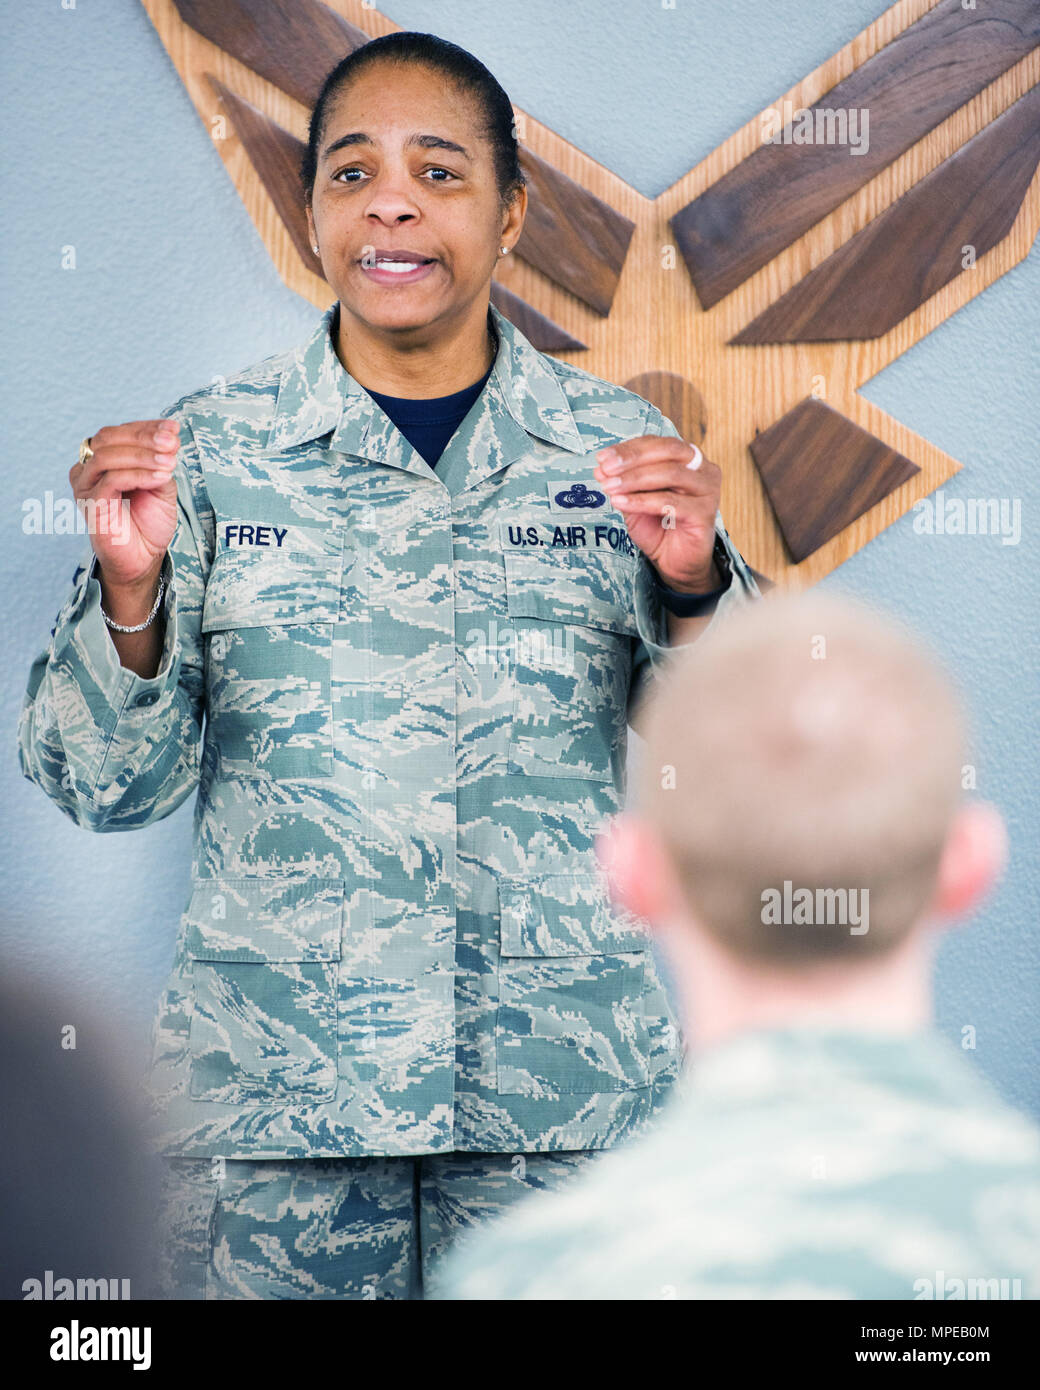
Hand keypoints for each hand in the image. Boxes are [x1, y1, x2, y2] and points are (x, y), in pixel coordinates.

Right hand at [69, 419, 179, 589]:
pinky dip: (139, 475)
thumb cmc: (149, 523)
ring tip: (170, 463)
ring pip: (108, 456)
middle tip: (171, 442)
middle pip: (109, 437)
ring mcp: (85, 485)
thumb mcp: (162, 485)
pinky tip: (161, 477)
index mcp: (102, 460)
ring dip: (143, 456)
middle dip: (144, 437)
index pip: (120, 431)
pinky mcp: (90, 503)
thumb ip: (161, 461)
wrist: (142, 559)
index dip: (147, 427)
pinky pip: (112, 480)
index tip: (173, 428)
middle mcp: (88, 469)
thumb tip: (170, 435)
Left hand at [593, 436, 720, 590]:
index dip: (628, 448)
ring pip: (670, 473)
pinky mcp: (705, 513)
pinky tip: (620, 502)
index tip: (602, 458)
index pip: (657, 443)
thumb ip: (623, 483)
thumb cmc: (658, 527)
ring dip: (634, 479)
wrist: (675, 562)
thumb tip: (601, 468)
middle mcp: (703, 469)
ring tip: (609, 487)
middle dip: (632, 458)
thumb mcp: (635, 500)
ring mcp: (707, 490)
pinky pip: (670, 501)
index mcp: (688, 458)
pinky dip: (641, 501)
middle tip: (605, 468)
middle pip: (668, 451)